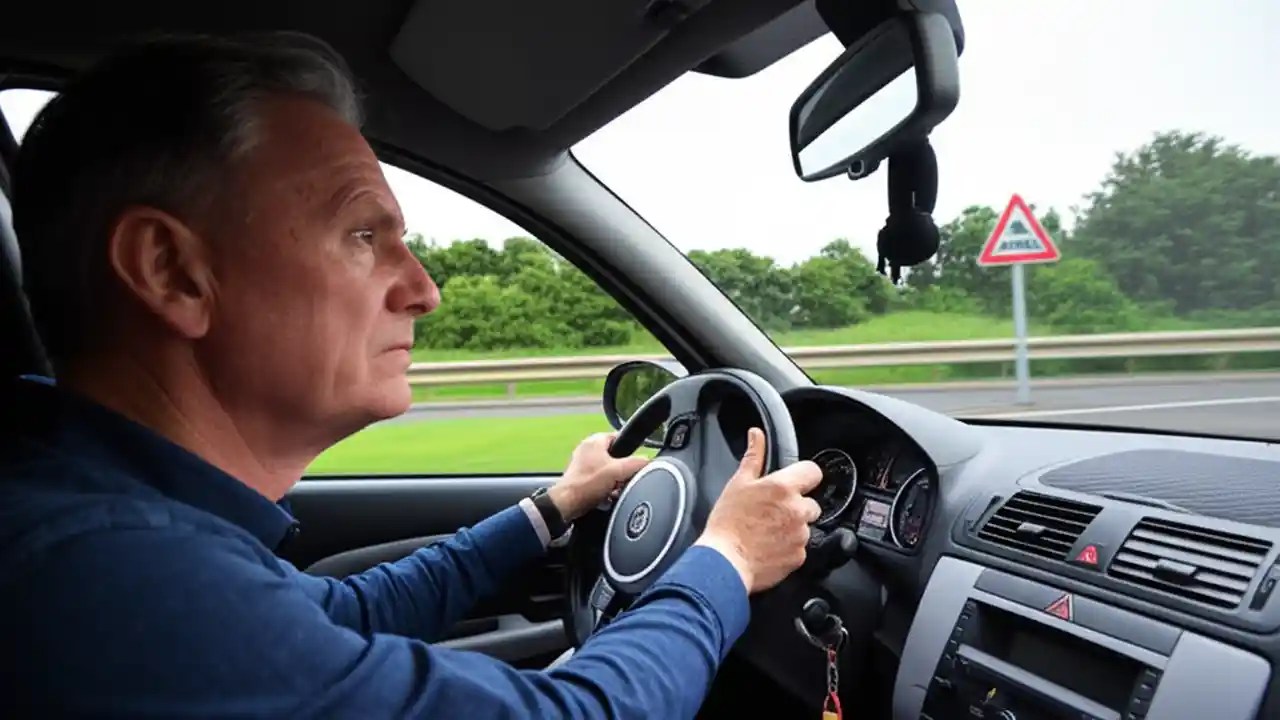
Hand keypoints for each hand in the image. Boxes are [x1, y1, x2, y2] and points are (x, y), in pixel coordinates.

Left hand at [548, 432, 649, 521]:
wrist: (566, 505)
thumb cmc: (587, 484)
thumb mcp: (618, 471)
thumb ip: (636, 463)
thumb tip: (647, 462)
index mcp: (595, 441)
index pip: (619, 437)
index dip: (630, 449)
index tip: (635, 462)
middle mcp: (587, 449)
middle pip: (615, 456)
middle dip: (622, 470)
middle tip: (624, 479)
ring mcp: (582, 464)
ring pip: (608, 470)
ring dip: (614, 481)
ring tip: (615, 490)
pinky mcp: (580, 478)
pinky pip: (599, 481)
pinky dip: (605, 488)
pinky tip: (607, 496)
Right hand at [693, 428, 822, 593]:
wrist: (724, 562)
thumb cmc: (728, 524)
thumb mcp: (738, 484)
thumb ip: (753, 457)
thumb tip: (756, 435)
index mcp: (783, 488)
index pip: (813, 471)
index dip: (803, 476)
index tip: (795, 483)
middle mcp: (797, 510)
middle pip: (810, 502)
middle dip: (796, 506)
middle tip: (772, 513)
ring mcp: (800, 535)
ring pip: (804, 526)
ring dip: (792, 528)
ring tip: (767, 532)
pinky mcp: (799, 557)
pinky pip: (800, 548)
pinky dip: (788, 548)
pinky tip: (769, 547)